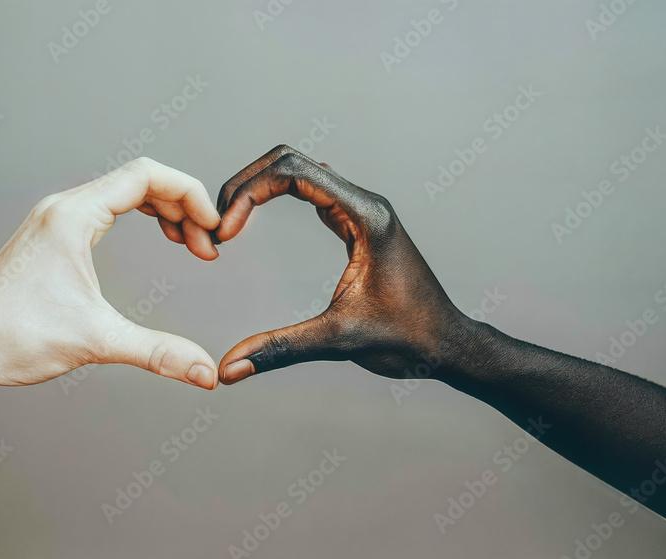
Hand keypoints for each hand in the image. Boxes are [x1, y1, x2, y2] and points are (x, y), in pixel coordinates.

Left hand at [0, 157, 221, 389]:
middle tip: (206, 248)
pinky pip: (106, 208)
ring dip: (163, 212)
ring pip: (123, 192)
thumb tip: (205, 372)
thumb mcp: (95, 341)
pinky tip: (155, 243)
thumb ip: (157, 352)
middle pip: (140, 179)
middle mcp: (63, 207)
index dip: (190, 195)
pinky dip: (139, 218)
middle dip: (182, 207)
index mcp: (73, 216)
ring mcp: (55, 219)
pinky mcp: (51, 235)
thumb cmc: (10, 336)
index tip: (213, 230)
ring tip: (188, 245)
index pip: (146, 175)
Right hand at [214, 145, 474, 383]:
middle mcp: (365, 202)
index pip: (294, 173)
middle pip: (291, 160)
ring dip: (259, 186)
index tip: (226, 232)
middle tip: (217, 222)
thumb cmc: (409, 338)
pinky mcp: (357, 223)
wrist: (448, 344)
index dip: (249, 193)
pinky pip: (310, 191)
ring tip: (229, 219)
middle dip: (246, 183)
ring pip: (299, 171)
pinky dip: (276, 196)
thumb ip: (281, 349)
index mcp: (366, 216)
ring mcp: (361, 209)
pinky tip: (254, 219)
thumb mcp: (339, 341)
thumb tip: (229, 368)